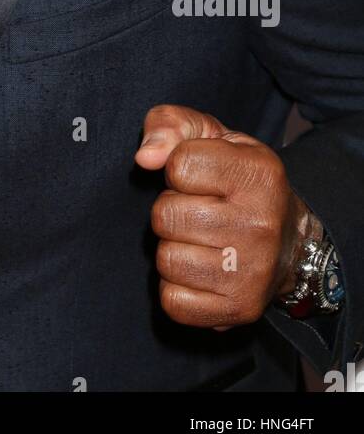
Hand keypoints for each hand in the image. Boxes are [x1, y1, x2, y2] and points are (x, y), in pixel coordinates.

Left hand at [134, 103, 317, 329]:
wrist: (289, 241)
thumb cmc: (237, 179)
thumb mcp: (210, 135)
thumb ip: (170, 125)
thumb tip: (145, 157)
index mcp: (258, 173)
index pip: (178, 165)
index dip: (178, 170)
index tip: (200, 177)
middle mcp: (261, 224)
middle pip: (166, 216)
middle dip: (171, 210)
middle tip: (197, 211)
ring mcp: (253, 272)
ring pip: (166, 260)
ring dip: (173, 247)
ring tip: (199, 239)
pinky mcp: (241, 309)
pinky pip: (173, 301)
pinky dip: (177, 286)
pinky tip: (199, 270)